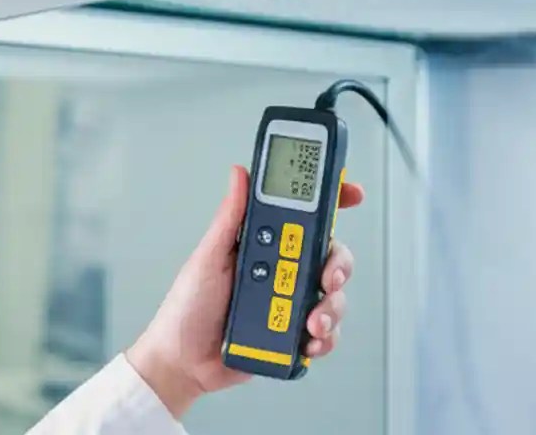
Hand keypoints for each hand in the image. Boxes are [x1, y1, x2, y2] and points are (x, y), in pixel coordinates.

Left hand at [126, 165, 363, 418]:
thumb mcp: (209, 256)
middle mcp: (283, 271)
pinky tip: (309, 340)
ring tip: (311, 321)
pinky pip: (325, 333)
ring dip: (331, 307)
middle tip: (328, 277)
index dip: (333, 201)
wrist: (183, 361)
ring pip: (333, 296)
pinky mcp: (293, 335)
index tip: (351, 193)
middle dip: (338, 265)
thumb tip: (240, 174)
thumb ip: (230, 217)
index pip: (304, 217)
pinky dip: (324, 337)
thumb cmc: (188, 306)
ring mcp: (290, 303)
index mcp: (263, 245)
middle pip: (330, 255)